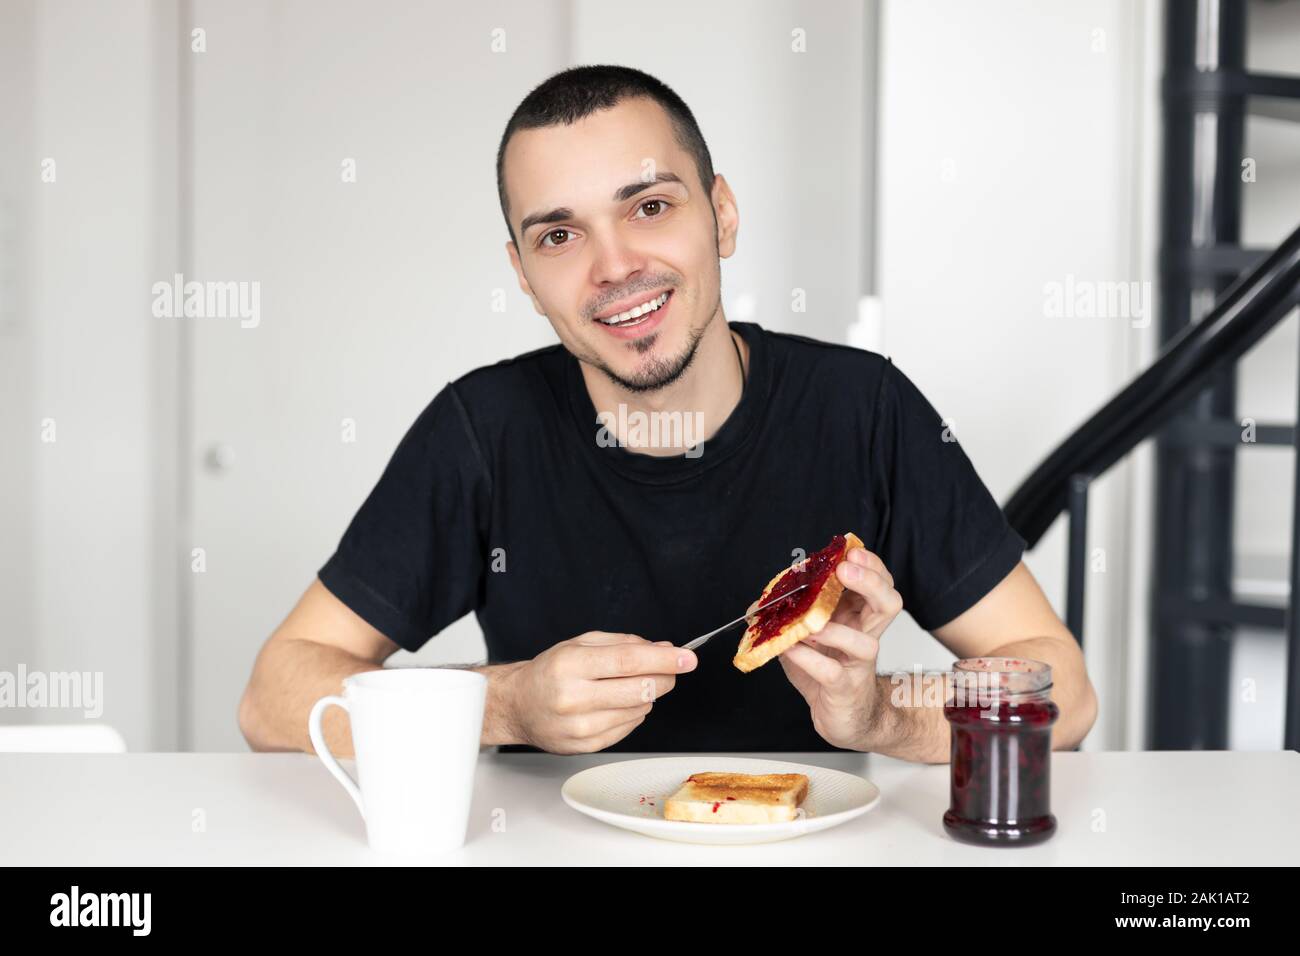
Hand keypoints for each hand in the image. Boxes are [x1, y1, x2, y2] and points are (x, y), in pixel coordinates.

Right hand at [504, 632, 695, 753]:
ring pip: (639, 710)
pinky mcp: (586, 746)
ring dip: (647, 695)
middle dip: (665, 677)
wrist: (519, 705)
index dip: (664, 659)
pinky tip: (616, 704)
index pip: (629, 661)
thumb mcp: (580, 644)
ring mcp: (579, 727)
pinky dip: (633, 713)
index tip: (688, 657)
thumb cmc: (550, 671)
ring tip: (628, 686)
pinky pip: (629, 728)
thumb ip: (624, 643)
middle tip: (669, 669)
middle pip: (640, 689)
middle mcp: (573, 697)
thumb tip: (664, 648)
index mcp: (570, 665)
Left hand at [776, 547, 903, 749]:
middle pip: (888, 604)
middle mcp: (866, 636)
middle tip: (845, 570)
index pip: (879, 583)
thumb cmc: (828, 672)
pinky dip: (808, 658)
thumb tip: (760, 602)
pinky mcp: (845, 689)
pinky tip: (792, 648)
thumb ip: (790, 615)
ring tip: (811, 622)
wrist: (842, 717)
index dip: (870, 565)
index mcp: (860, 617)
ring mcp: (858, 664)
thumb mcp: (807, 636)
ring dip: (835, 629)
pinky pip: (831, 671)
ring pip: (866, 642)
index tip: (849, 551)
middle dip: (871, 582)